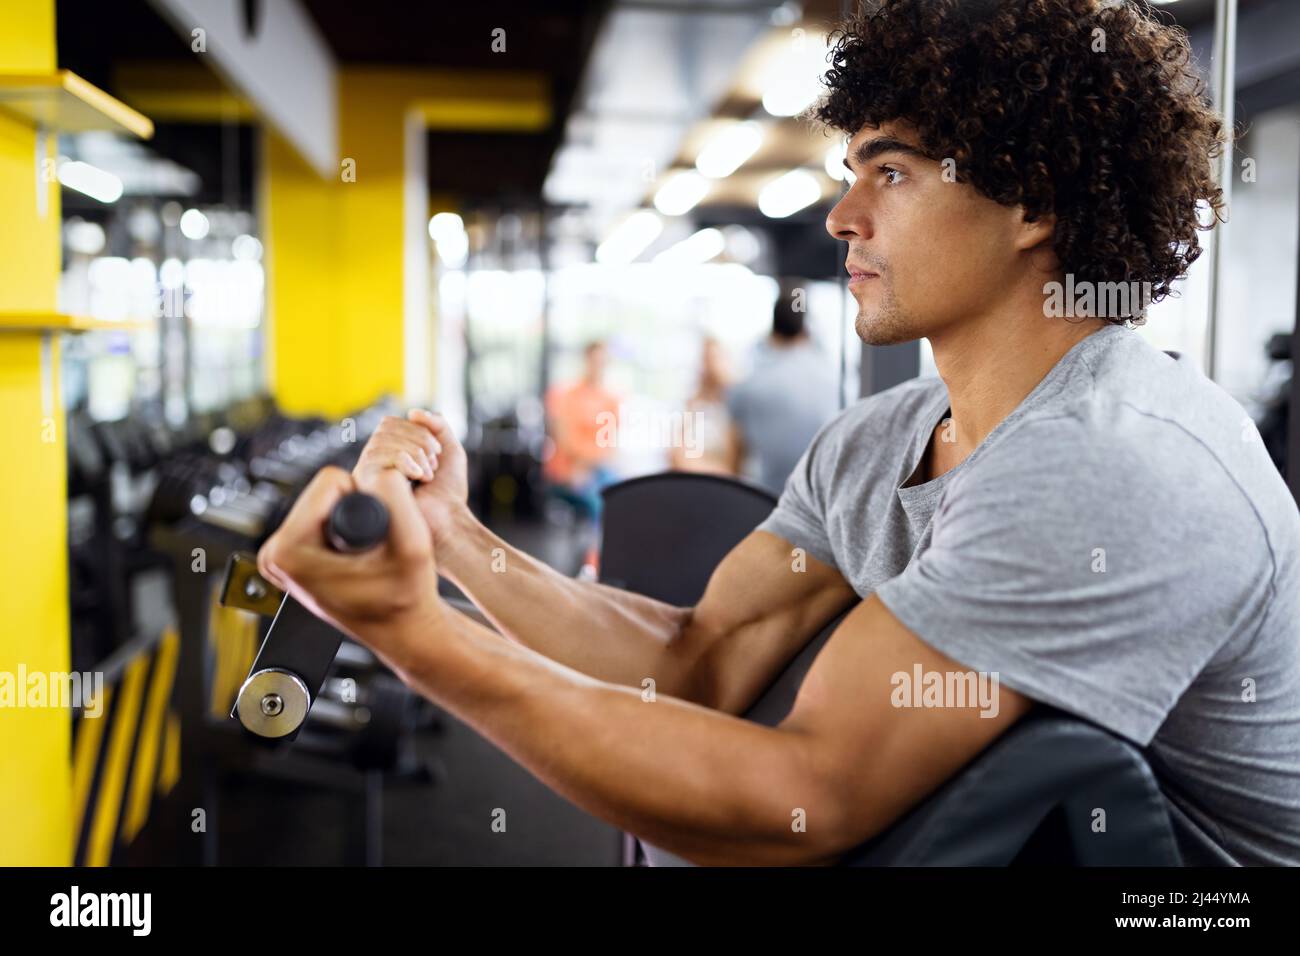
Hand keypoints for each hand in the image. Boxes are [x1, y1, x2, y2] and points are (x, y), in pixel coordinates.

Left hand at [257, 466, 442, 672]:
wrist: (402, 628)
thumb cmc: (404, 598)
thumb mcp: (412, 546)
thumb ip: (396, 500)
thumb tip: (380, 471)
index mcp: (289, 551)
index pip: (330, 480)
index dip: (366, 499)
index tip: (376, 536)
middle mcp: (276, 553)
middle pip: (324, 488)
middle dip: (357, 508)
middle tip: (373, 547)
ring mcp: (280, 556)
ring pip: (325, 498)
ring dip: (353, 517)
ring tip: (367, 554)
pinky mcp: (290, 556)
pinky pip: (323, 514)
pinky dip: (345, 526)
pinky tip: (358, 555)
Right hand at [354, 409, 469, 546]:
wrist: (447, 520)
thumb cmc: (448, 491)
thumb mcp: (450, 449)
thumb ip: (436, 424)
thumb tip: (412, 412)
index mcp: (391, 452)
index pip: (391, 423)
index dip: (417, 430)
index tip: (437, 452)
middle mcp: (375, 461)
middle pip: (385, 428)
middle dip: (418, 440)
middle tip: (433, 464)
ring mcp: (368, 473)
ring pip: (381, 440)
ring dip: (414, 453)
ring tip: (426, 475)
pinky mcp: (366, 485)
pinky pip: (377, 456)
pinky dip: (404, 461)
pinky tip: (415, 478)